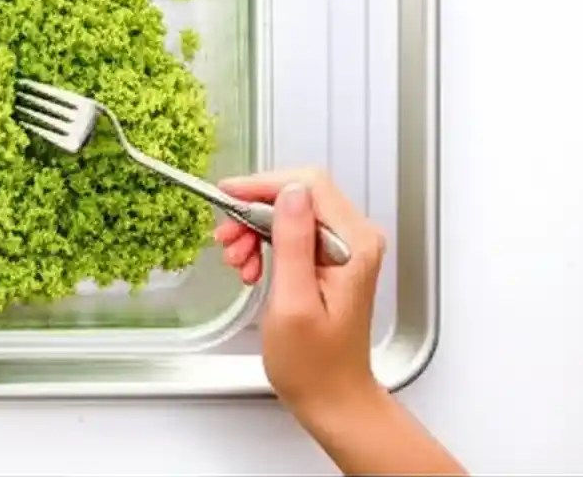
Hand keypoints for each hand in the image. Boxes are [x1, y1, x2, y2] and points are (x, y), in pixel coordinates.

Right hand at [214, 168, 386, 413]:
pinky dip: (264, 244)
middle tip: (227, 240)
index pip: (308, 186)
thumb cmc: (315, 364)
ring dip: (254, 231)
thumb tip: (289, 193)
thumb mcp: (293, 302)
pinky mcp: (330, 260)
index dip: (263, 185)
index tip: (228, 195)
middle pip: (297, 196)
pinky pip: (291, 233)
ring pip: (289, 213)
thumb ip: (293, 243)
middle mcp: (355, 240)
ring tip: (237, 260)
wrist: (332, 397)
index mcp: (353, 245)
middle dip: (254, 213)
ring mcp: (344, 249)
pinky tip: (251, 267)